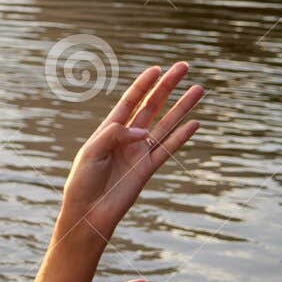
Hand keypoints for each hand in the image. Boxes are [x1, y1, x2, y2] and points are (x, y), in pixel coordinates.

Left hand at [61, 62, 203, 241]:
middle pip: (152, 106)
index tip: (157, 68)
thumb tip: (144, 132)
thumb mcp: (92, 152)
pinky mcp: (147, 169)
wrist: (88, 214)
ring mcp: (139, 152)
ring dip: (182, 107)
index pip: (130, 101)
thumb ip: (115, 134)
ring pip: (165, 124)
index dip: (143, 84)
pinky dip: (181, 136)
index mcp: (109, 131)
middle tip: (184, 67)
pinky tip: (195, 123)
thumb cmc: (83, 182)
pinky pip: (168, 149)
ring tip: (199, 89)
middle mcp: (127, 138)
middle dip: (167, 86)